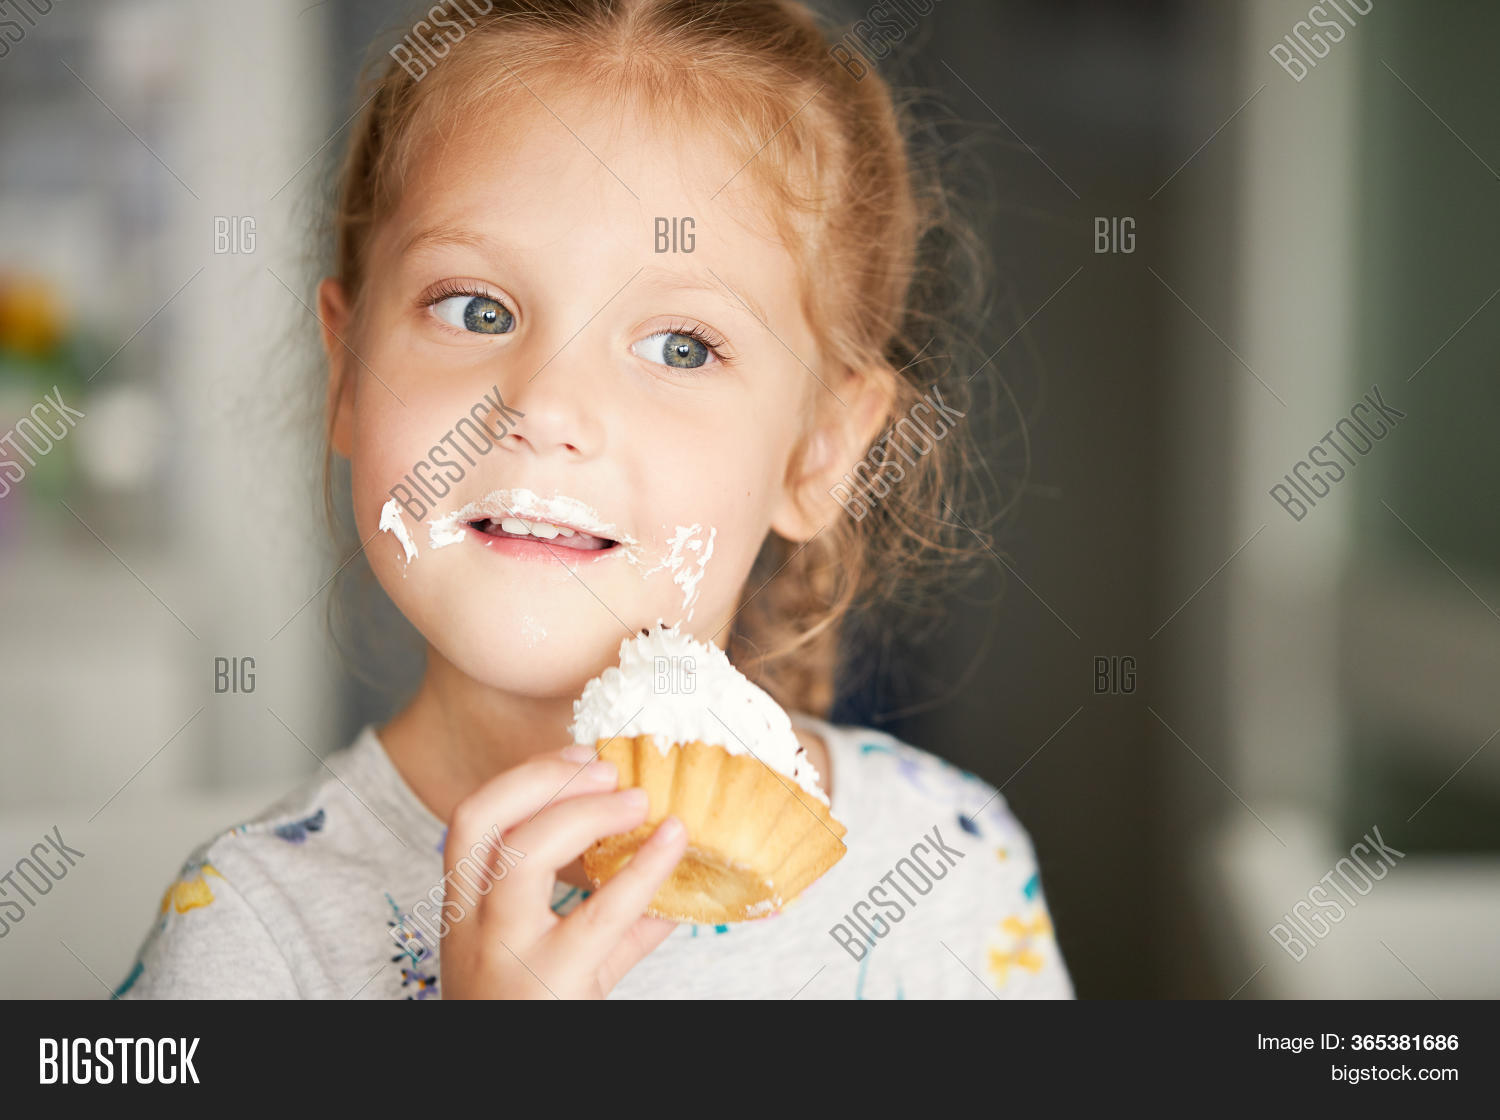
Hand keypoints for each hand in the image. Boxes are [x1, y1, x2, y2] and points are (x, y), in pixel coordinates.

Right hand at [438, 744, 686, 998]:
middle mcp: (471, 927)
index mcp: (465, 914)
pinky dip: (644, 869)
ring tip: (637, 801)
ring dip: (584, 813)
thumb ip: (610, 924)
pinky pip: (600, 912)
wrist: (507, 1090)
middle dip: (543, 779)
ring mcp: (504, 953)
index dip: (523, 777)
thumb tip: (670, 885)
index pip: (470, 823)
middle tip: (607, 767)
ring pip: (522, 855)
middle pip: (479, 823)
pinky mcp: (550, 981)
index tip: (576, 755)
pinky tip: (674, 844)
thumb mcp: (562, 966)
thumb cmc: (535, 1018)